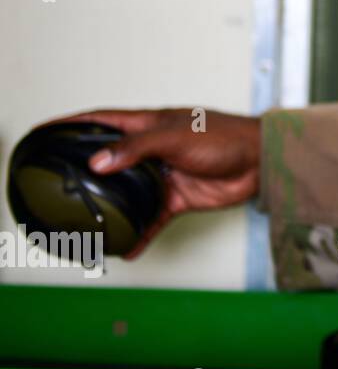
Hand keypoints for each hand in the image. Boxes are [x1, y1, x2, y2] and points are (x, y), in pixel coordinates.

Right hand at [42, 107, 261, 258]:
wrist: (260, 161)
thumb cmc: (225, 136)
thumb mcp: (175, 136)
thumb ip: (137, 148)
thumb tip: (98, 162)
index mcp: (149, 125)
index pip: (102, 121)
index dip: (74, 124)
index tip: (47, 131)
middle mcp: (152, 149)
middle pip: (111, 160)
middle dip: (86, 171)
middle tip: (58, 184)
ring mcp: (164, 175)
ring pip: (129, 193)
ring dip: (111, 207)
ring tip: (86, 222)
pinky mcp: (178, 198)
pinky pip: (153, 218)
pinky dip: (140, 232)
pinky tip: (127, 247)